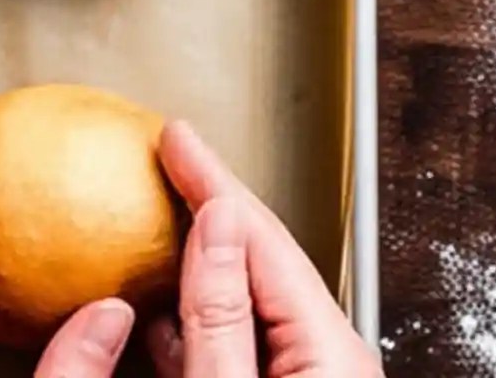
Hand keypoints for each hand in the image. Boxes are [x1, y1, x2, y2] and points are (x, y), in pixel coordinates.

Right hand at [146, 121, 381, 377]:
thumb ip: (220, 316)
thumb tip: (215, 225)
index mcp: (330, 352)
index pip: (265, 237)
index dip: (212, 180)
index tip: (178, 139)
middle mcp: (330, 360)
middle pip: (263, 258)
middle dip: (211, 206)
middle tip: (174, 158)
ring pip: (250, 297)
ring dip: (201, 260)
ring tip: (165, 218)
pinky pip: (241, 339)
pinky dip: (202, 314)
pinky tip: (172, 311)